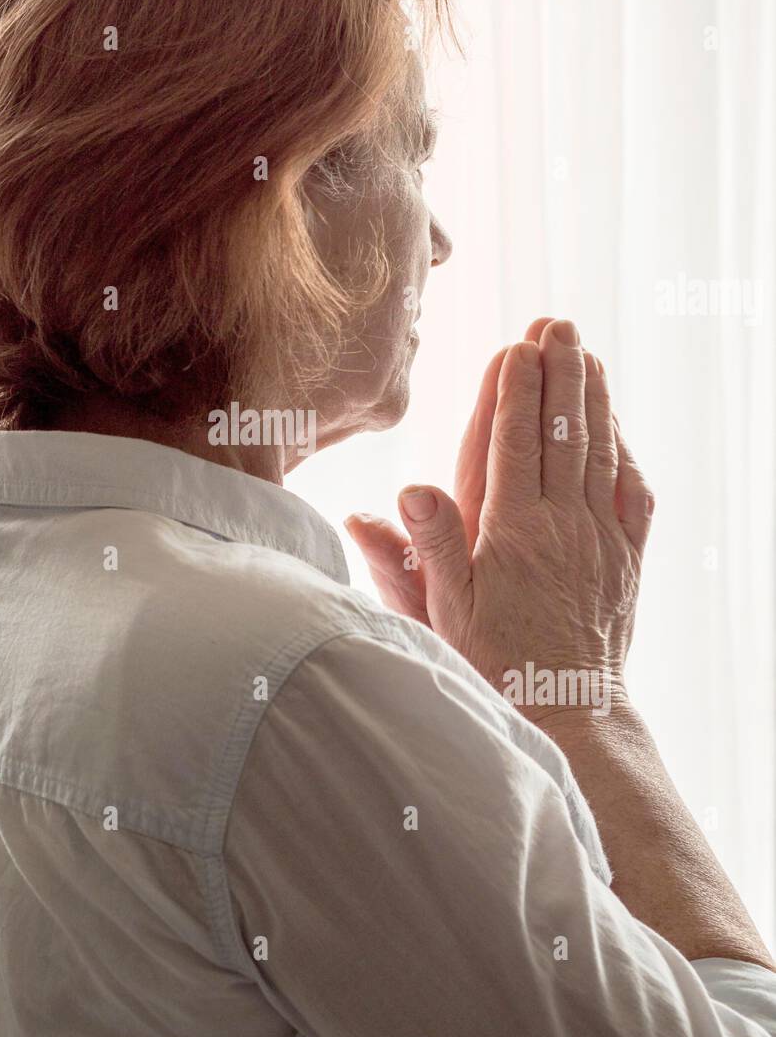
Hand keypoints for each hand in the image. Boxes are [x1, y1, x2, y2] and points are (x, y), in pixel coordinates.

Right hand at [346, 319, 653, 722]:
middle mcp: (564, 525)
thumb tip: (405, 490)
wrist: (566, 714)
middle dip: (560, 371)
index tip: (518, 344)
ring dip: (595, 397)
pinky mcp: (627, 560)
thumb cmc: (493, 663)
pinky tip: (618, 430)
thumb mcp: (442, 611)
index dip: (517, 388)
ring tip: (587, 352)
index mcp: (514, 531)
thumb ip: (425, 546)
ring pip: (601, 452)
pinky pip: (633, 494)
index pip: (515, 441)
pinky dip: (625, 453)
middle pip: (565, 431)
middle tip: (557, 323)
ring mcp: (602, 539)